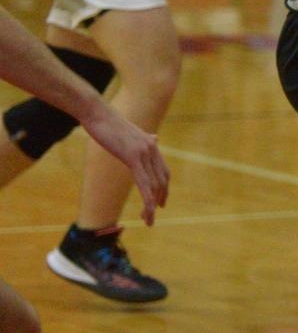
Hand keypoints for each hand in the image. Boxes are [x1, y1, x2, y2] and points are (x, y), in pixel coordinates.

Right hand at [80, 108, 167, 225]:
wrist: (97, 113)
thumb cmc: (107, 122)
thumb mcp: (130, 132)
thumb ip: (144, 139)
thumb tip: (155, 137)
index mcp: (151, 144)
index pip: (163, 171)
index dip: (164, 187)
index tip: (161, 201)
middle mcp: (152, 148)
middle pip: (162, 180)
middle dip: (160, 199)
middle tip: (153, 215)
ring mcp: (144, 152)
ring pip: (155, 184)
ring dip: (152, 205)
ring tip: (148, 219)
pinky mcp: (133, 156)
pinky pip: (144, 182)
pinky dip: (148, 198)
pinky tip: (148, 210)